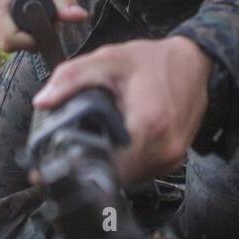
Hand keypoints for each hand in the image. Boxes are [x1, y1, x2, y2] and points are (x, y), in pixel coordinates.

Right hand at [0, 0, 88, 51]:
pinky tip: (25, 12)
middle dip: (33, 37)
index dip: (34, 39)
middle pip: (10, 43)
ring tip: (37, 10)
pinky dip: (17, 28)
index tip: (51, 24)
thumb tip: (81, 17)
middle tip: (49, 16)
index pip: (12, 39)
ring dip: (25, 32)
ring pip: (7, 40)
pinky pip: (3, 34)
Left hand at [32, 36, 212, 184]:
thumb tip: (42, 101)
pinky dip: (123, 163)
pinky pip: (141, 172)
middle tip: (63, 156)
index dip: (77, 168)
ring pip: (128, 179)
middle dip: (87, 168)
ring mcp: (171, 159)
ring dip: (107, 168)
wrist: (196, 63)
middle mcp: (164, 149)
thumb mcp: (109, 59)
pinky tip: (113, 146)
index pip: (108, 167)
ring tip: (88, 148)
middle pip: (115, 177)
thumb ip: (72, 78)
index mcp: (148, 125)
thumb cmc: (154, 61)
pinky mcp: (173, 161)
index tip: (54, 166)